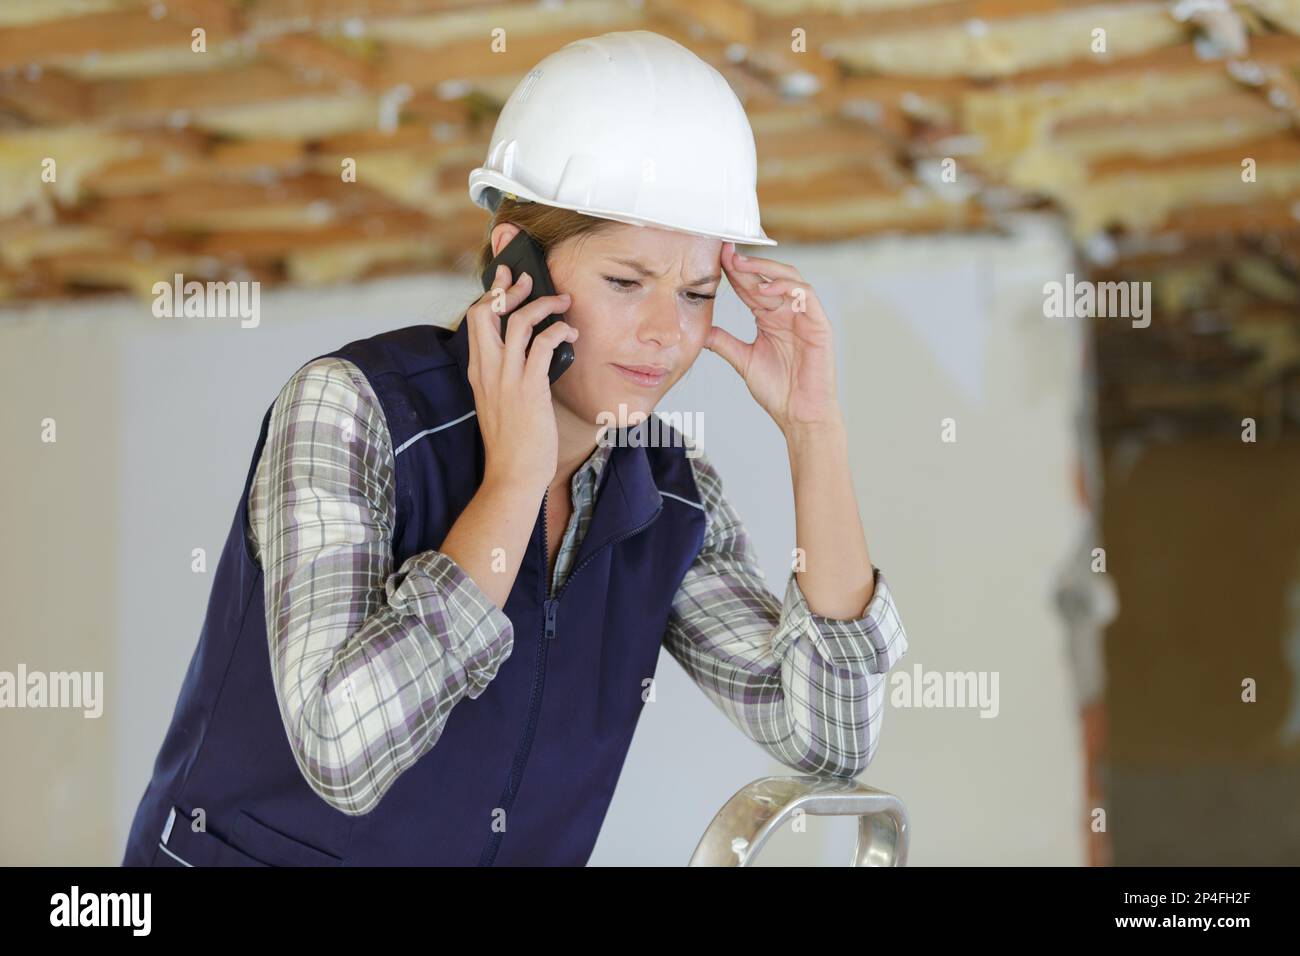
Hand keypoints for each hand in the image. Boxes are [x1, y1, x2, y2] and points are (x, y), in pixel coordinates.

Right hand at [464, 264, 577, 495]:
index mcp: (478, 371)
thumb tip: (533, 353)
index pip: (476, 321)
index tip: (505, 280)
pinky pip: (543, 346)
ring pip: (516, 322)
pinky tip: (571, 333)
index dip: (491, 296)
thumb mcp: (500, 402)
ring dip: (542, 304)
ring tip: (562, 301)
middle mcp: (487, 370)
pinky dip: (559, 331)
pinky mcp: (529, 389)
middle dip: (508, 289)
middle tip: (528, 280)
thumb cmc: (513, 443)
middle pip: (486, 312)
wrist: (512, 474)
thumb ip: (508, 376)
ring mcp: (506, 378)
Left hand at [705, 242, 842, 436]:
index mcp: (770, 318)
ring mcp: (804, 316)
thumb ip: (724, 342)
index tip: (715, 258)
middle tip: (725, 251)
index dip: (734, 272)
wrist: (800, 415)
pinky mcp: (819, 324)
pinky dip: (787, 287)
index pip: (750, 287)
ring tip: (742, 264)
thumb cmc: (779, 390)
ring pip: (788, 278)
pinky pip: (806, 295)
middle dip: (746, 262)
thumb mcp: (744, 361)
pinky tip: (766, 288)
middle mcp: (787, 312)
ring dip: (765, 268)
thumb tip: (700, 331)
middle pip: (766, 277)